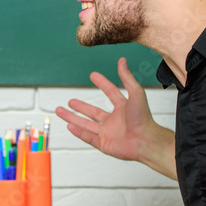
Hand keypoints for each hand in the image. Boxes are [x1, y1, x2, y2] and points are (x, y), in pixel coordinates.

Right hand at [55, 58, 174, 176]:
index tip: (93, 75)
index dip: (102, 83)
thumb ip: (127, 78)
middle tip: (70, 101)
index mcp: (123, 108)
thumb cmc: (144, 118)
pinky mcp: (104, 144)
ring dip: (72, 118)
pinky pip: (88, 137)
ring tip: (60, 111)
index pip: (110, 93)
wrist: (146, 141)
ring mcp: (108, 133)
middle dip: (81, 107)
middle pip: (93, 112)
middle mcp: (114, 120)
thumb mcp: (136, 93)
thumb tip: (122, 60)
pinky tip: (68, 126)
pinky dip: (78, 132)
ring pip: (86, 124)